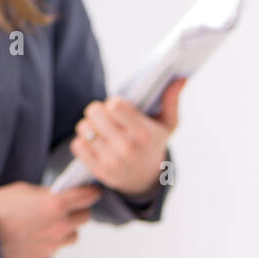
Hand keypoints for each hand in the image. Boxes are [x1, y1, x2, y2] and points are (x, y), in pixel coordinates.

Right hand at [0, 181, 100, 257]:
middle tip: (70, 206)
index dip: (91, 192)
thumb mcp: (23, 190)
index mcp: (56, 205)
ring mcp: (53, 243)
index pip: (87, 198)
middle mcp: (59, 226)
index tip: (93, 191)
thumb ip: (46, 194)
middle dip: (80, 211)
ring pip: (74, 236)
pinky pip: (57, 247)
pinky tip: (37, 233)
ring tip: (53, 222)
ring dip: (68, 228)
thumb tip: (58, 195)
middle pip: (85, 218)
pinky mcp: (44, 255)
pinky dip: (52, 240)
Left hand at [68, 77, 185, 194]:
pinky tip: (95, 143)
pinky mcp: (98, 171)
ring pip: (84, 127)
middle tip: (107, 117)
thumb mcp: (168, 124)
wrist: (146, 180)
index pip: (115, 105)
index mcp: (144, 134)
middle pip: (94, 112)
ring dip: (89, 125)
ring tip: (101, 129)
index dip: (114, 102)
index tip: (119, 108)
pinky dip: (83, 141)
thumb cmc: (154, 144)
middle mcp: (127, 149)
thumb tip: (181, 77)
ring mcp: (111, 161)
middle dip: (99, 110)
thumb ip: (172, 100)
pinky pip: (78, 145)